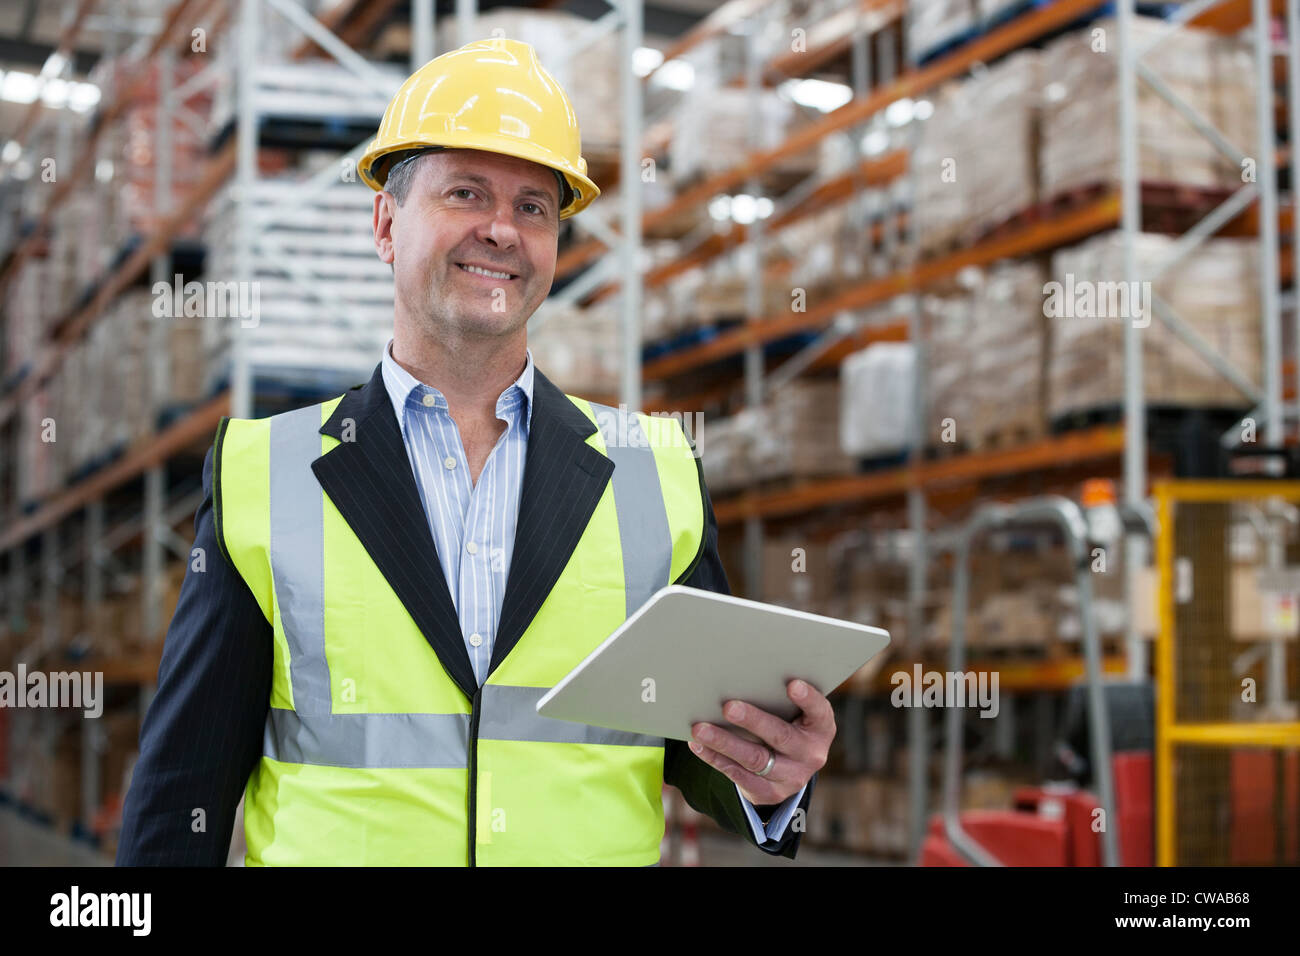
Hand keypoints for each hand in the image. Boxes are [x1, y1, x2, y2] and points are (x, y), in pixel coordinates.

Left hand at [688, 679, 834, 805]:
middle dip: (753, 721)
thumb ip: (779, 700)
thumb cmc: (788, 724)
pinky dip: (716, 758)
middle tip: (728, 707)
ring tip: (700, 728)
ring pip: (755, 759)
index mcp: (821, 728)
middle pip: (780, 736)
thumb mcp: (795, 714)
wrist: (791, 769)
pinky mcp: (770, 792)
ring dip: (724, 742)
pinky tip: (698, 745)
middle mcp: (811, 754)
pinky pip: (739, 775)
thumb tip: (738, 678)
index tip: (792, 684)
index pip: (819, 711)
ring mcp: (791, 776)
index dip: (807, 699)